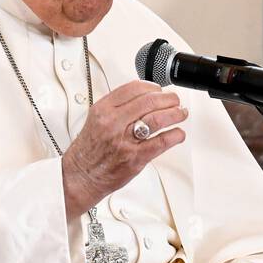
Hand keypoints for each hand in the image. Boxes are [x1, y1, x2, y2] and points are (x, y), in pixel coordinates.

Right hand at [61, 80, 187, 219]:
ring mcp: (125, 140)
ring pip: (158, 119)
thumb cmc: (89, 150)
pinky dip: (175, 136)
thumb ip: (117, 108)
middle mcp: (113, 123)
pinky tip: (178, 134)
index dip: (152, 87)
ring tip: (181, 113)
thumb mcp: (97, 119)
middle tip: (175, 101)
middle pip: (149, 101)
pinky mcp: (136, 157)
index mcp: (103, 110)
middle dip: (168, 99)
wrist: (81, 175)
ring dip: (175, 114)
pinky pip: (161, 142)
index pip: (134, 89)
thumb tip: (143, 97)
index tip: (159, 90)